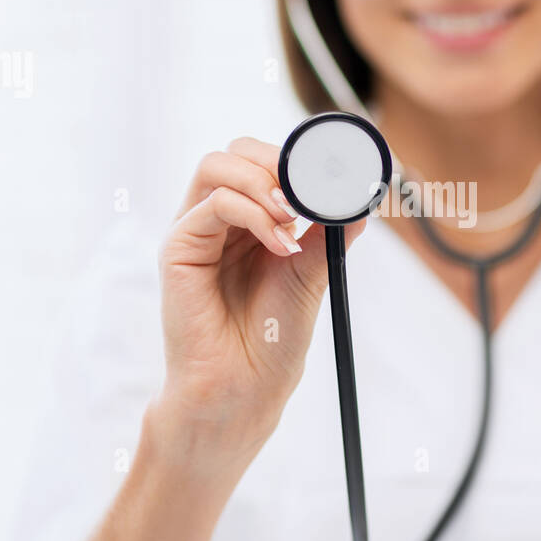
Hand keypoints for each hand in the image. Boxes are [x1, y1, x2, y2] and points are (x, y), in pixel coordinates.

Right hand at [152, 135, 365, 466]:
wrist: (245, 388)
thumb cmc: (273, 339)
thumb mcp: (312, 271)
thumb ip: (329, 231)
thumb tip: (361, 196)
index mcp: (246, 221)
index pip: (260, 161)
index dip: (293, 158)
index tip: (333, 172)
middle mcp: (217, 220)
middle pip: (234, 152)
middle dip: (276, 161)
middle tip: (307, 195)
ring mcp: (195, 231)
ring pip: (218, 166)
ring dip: (264, 182)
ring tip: (292, 221)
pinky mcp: (178, 248)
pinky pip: (215, 204)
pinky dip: (255, 214)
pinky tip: (280, 245)